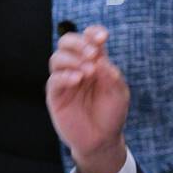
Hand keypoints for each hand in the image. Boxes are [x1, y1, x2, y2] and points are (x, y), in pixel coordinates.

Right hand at [46, 25, 129, 172]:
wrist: (102, 140)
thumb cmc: (112, 114)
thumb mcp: (119, 93)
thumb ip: (111, 75)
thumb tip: (99, 59)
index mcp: (94, 61)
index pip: (88, 38)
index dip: (93, 33)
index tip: (102, 37)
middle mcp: (77, 67)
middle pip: (67, 42)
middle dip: (79, 43)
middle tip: (93, 53)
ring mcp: (65, 81)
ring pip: (57, 58)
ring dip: (72, 59)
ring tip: (88, 72)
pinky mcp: (56, 96)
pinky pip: (54, 80)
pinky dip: (64, 76)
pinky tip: (78, 79)